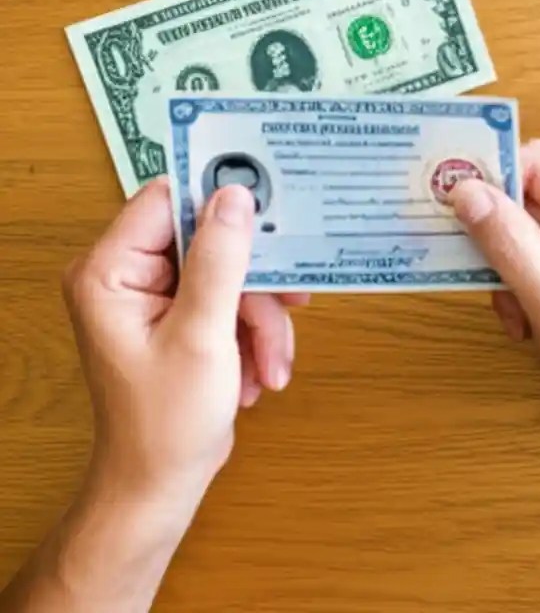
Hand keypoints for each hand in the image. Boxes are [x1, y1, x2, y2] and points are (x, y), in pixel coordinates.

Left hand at [62, 178, 304, 503]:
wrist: (162, 482)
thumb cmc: (166, 422)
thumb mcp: (202, 335)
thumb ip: (220, 261)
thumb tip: (235, 196)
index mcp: (109, 271)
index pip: (166, 202)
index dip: (217, 200)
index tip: (268, 206)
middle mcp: (126, 277)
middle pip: (210, 242)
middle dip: (254, 285)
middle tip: (292, 303)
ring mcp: (154, 299)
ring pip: (231, 276)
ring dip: (261, 321)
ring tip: (271, 366)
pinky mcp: (181, 319)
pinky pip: (231, 303)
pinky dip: (253, 336)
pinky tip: (258, 373)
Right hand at [448, 140, 539, 456]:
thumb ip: (512, 247)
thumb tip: (466, 192)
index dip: (493, 178)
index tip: (448, 202)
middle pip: (533, 193)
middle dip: (503, 239)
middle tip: (493, 285)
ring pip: (530, 225)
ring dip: (511, 270)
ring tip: (522, 316)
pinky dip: (525, 283)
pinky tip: (532, 320)